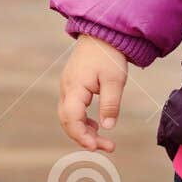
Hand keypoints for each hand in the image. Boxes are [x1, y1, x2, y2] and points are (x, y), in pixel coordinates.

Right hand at [58, 34, 126, 152]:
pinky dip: (82, 121)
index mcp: (75, 87)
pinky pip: (72, 110)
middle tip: (107, 147)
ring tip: (104, 141)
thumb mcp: (115, 80)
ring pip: (69, 117)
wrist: (101, 34)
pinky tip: (96, 126)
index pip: (72, 118)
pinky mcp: (73, 87)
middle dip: (84, 138)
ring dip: (84, 131)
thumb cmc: (109, 55)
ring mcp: (68, 88)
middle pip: (68, 121)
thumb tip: (108, 127)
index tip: (96, 147)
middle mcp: (67, 89)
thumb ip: (111, 104)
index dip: (82, 136)